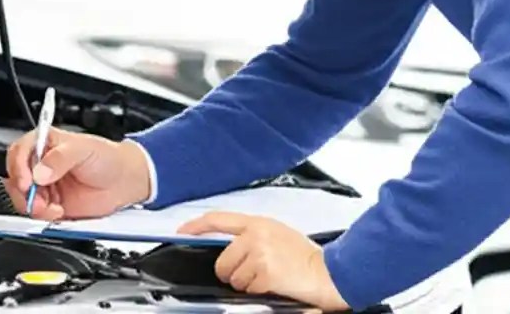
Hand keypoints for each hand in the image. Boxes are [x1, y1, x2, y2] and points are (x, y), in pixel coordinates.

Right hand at [5, 128, 150, 220]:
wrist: (124, 181)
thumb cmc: (107, 157)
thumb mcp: (84, 149)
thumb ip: (60, 159)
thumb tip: (40, 173)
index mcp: (45, 144)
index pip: (19, 152)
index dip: (18, 166)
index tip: (26, 181)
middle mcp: (41, 165)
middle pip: (16, 177)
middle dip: (23, 191)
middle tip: (36, 198)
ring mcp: (45, 186)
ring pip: (23, 198)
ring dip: (33, 205)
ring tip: (51, 208)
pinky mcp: (51, 205)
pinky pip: (37, 213)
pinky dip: (43, 215)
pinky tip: (58, 212)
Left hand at [178, 212, 349, 311]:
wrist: (327, 271)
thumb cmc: (305, 256)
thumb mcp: (277, 234)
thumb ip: (252, 236)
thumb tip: (228, 249)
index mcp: (258, 223)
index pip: (217, 219)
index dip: (195, 226)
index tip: (182, 232)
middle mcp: (256, 235)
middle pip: (221, 260)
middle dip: (230, 272)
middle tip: (251, 274)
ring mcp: (259, 254)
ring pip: (232, 278)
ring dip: (246, 283)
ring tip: (268, 277)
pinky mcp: (264, 273)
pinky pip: (246, 289)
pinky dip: (258, 291)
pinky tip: (274, 284)